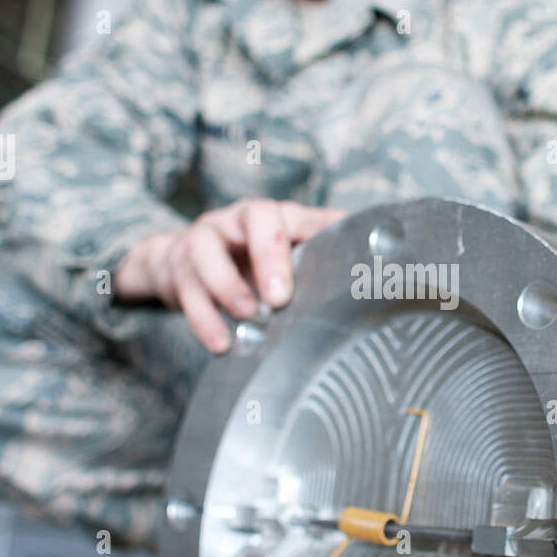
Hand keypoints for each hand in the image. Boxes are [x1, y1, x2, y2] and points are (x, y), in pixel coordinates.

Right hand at [113, 198, 344, 351]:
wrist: (178, 262)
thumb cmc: (245, 257)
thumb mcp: (282, 249)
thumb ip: (320, 248)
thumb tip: (378, 249)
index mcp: (269, 215)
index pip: (296, 211)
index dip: (315, 231)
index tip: (334, 261)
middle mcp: (235, 220)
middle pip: (254, 217)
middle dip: (269, 255)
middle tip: (280, 297)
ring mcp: (202, 242)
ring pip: (207, 252)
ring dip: (228, 286)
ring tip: (248, 316)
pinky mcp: (178, 272)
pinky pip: (187, 294)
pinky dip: (205, 322)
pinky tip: (222, 345)